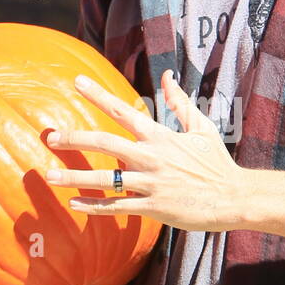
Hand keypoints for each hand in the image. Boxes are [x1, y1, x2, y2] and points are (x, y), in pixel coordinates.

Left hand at [44, 68, 244, 231]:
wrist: (234, 198)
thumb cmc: (217, 163)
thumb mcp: (201, 127)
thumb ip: (179, 102)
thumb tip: (166, 76)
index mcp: (160, 136)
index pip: (123, 110)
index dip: (99, 95)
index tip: (76, 82)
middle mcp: (151, 157)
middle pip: (104, 142)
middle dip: (74, 138)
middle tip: (50, 136)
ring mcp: (150, 184)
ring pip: (104, 179)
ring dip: (74, 177)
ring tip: (49, 176)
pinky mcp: (153, 208)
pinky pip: (117, 207)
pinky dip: (94, 206)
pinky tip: (75, 204)